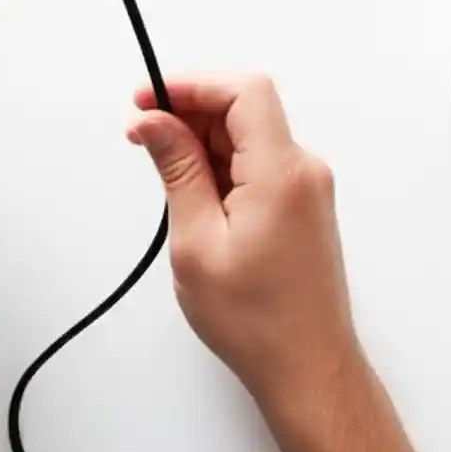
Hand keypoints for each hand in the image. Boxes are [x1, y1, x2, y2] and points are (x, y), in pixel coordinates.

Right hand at [128, 75, 358, 402]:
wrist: (307, 367)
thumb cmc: (258, 321)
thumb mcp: (197, 241)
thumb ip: (178, 170)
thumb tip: (157, 122)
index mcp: (282, 173)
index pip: (242, 92)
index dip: (191, 84)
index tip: (148, 99)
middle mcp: (303, 172)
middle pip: (245, 109)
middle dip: (189, 112)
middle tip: (143, 136)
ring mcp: (307, 190)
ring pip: (249, 137)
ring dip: (202, 143)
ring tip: (164, 178)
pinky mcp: (302, 207)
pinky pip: (258, 165)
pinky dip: (222, 168)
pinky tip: (194, 197)